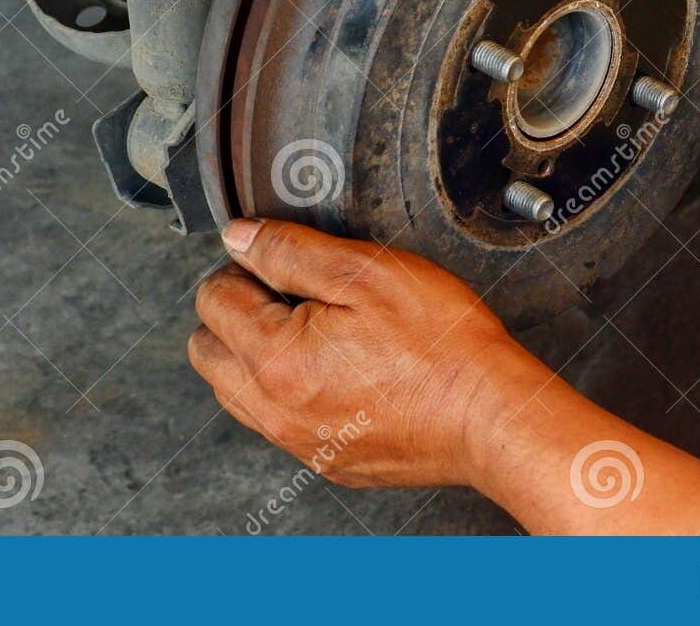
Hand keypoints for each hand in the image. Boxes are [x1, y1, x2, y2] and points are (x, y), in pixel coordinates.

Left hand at [188, 218, 539, 487]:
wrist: (490, 416)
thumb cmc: (441, 345)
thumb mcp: (365, 272)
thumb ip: (290, 252)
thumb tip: (240, 239)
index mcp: (275, 359)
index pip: (213, 301)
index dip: (242, 268)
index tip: (278, 261)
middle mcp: (275, 411)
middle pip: (209, 352)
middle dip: (234, 313)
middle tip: (288, 293)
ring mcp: (300, 443)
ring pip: (236, 393)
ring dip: (254, 356)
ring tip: (313, 330)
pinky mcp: (328, 461)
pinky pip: (278, 423)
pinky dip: (287, 393)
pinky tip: (336, 370)